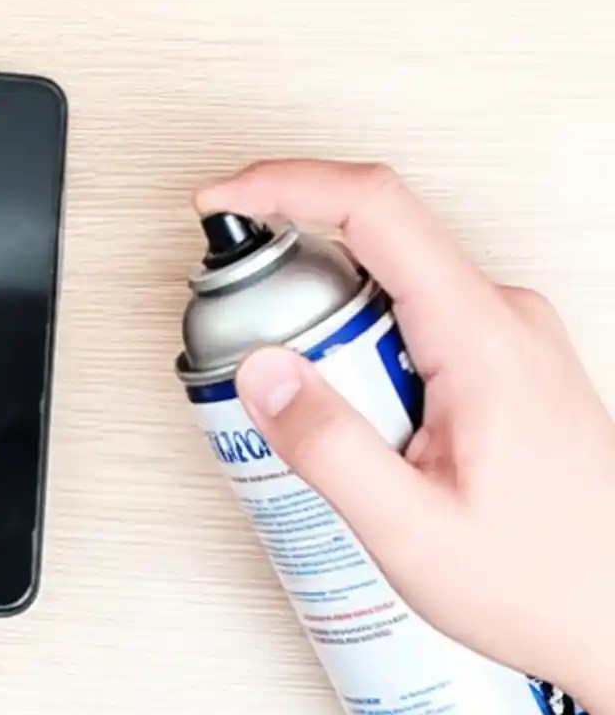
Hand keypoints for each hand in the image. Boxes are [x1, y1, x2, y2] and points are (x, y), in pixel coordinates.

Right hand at [194, 160, 614, 711]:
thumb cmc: (543, 582)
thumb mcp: (411, 529)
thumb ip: (328, 444)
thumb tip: (260, 369)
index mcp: (483, 338)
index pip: (375, 207)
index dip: (284, 185)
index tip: (222, 197)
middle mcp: (503, 319)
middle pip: (370, 247)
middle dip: (299, 303)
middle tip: (284, 389)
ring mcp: (506, 337)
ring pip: (386, 292)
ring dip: (335, 346)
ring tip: (353, 440)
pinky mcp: (499, 361)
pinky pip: (411, 325)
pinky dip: (363, 362)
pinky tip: (373, 438)